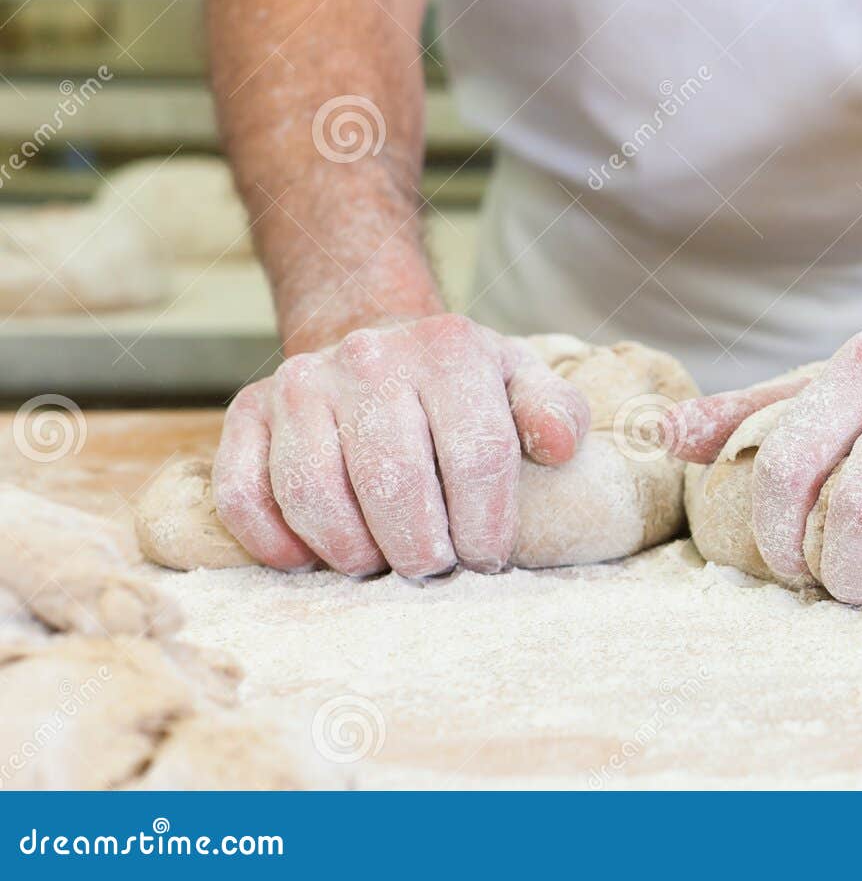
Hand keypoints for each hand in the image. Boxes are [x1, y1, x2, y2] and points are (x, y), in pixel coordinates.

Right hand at [212, 313, 589, 576]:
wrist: (377, 345)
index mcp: (449, 351)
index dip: (485, 525)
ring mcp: (302, 383)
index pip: (476, 455)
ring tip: (380, 565)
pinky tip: (313, 559)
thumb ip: (554, 411)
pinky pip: (245, 495)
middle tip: (432, 570)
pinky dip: (276, 544)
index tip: (486, 560)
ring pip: (314, 492)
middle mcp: (370, 358)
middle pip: (394, 481)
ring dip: (351, 551)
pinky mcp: (248, 412)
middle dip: (420, 549)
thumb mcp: (518, 382)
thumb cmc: (459, 385)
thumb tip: (561, 446)